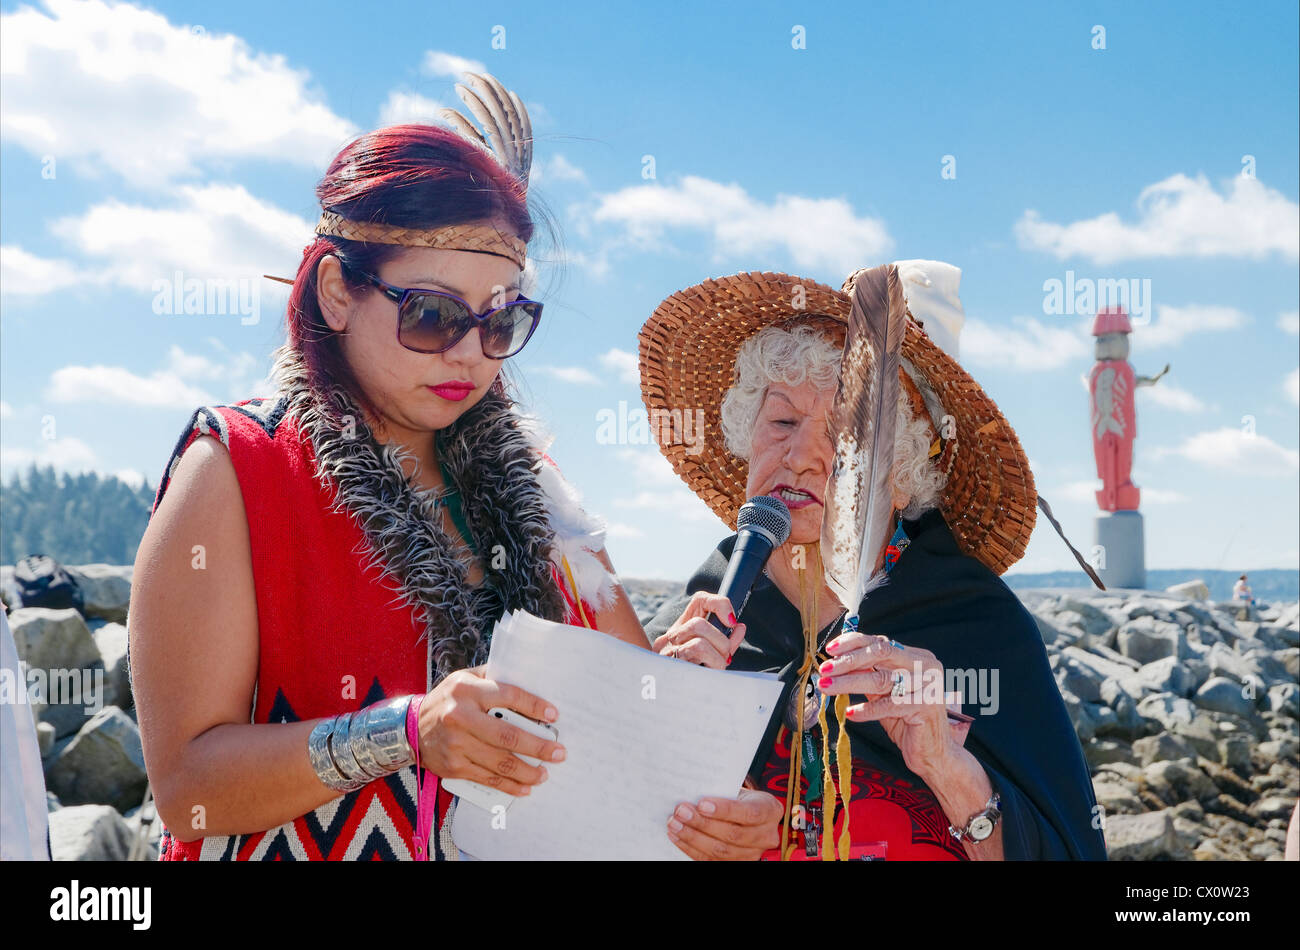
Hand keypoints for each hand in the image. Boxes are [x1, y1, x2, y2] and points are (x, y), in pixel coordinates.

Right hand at [416, 668, 564, 796]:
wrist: (410, 727)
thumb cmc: (448, 699)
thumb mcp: (466, 678)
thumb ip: (494, 678)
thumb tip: (530, 679)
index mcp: (467, 690)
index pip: (508, 696)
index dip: (534, 706)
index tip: (553, 716)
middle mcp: (460, 717)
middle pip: (507, 736)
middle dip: (538, 746)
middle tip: (559, 752)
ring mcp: (456, 745)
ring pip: (500, 763)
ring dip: (528, 771)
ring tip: (545, 772)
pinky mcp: (454, 767)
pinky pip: (487, 779)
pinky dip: (509, 785)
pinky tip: (525, 787)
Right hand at [652, 591, 745, 668]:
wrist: (666, 701)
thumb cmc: (693, 677)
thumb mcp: (710, 656)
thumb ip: (725, 642)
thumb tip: (739, 628)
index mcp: (682, 628)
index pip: (700, 600)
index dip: (720, 605)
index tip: (732, 622)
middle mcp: (670, 637)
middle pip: (699, 624)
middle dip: (721, 642)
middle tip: (724, 657)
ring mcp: (666, 653)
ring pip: (699, 644)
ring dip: (717, 659)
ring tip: (715, 669)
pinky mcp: (667, 669)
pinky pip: (695, 663)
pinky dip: (710, 669)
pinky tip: (708, 676)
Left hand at [666, 788, 782, 859]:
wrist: (752, 816)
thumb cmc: (742, 799)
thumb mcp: (740, 791)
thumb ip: (722, 793)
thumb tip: (691, 793)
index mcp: (769, 811)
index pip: (748, 813)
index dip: (725, 810)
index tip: (701, 803)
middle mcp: (766, 836)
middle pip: (733, 835)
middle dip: (703, 823)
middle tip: (681, 812)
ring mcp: (753, 854)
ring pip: (721, 851)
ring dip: (693, 837)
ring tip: (674, 824)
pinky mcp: (737, 864)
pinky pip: (711, 860)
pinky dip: (691, 848)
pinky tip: (677, 836)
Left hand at [817, 631, 962, 779]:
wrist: (934, 753)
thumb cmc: (907, 722)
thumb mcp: (885, 693)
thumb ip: (868, 675)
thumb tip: (836, 663)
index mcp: (917, 657)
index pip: (881, 642)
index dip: (853, 643)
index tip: (829, 649)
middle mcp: (926, 666)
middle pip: (880, 654)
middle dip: (848, 661)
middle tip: (824, 669)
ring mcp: (928, 685)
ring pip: (881, 679)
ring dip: (849, 683)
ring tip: (827, 688)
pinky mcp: (926, 706)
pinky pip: (889, 705)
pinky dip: (867, 709)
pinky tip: (849, 713)